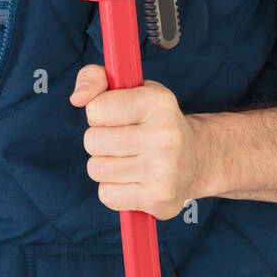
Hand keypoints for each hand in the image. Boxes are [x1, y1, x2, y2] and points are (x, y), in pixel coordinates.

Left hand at [69, 64, 197, 219]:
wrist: (198, 159)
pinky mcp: (158, 199)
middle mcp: (164, 135)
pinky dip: (113, 189)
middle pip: (93, 141)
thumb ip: (96, 78)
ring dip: (104, 166)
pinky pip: (107, 195)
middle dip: (99, 141)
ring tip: (128, 160)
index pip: (96, 108)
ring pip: (96, 169)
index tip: (117, 116)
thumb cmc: (154, 119)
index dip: (99, 112)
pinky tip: (133, 180)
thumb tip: (78, 97)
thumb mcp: (132, 87)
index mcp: (158, 102)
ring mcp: (163, 170)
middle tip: (122, 140)